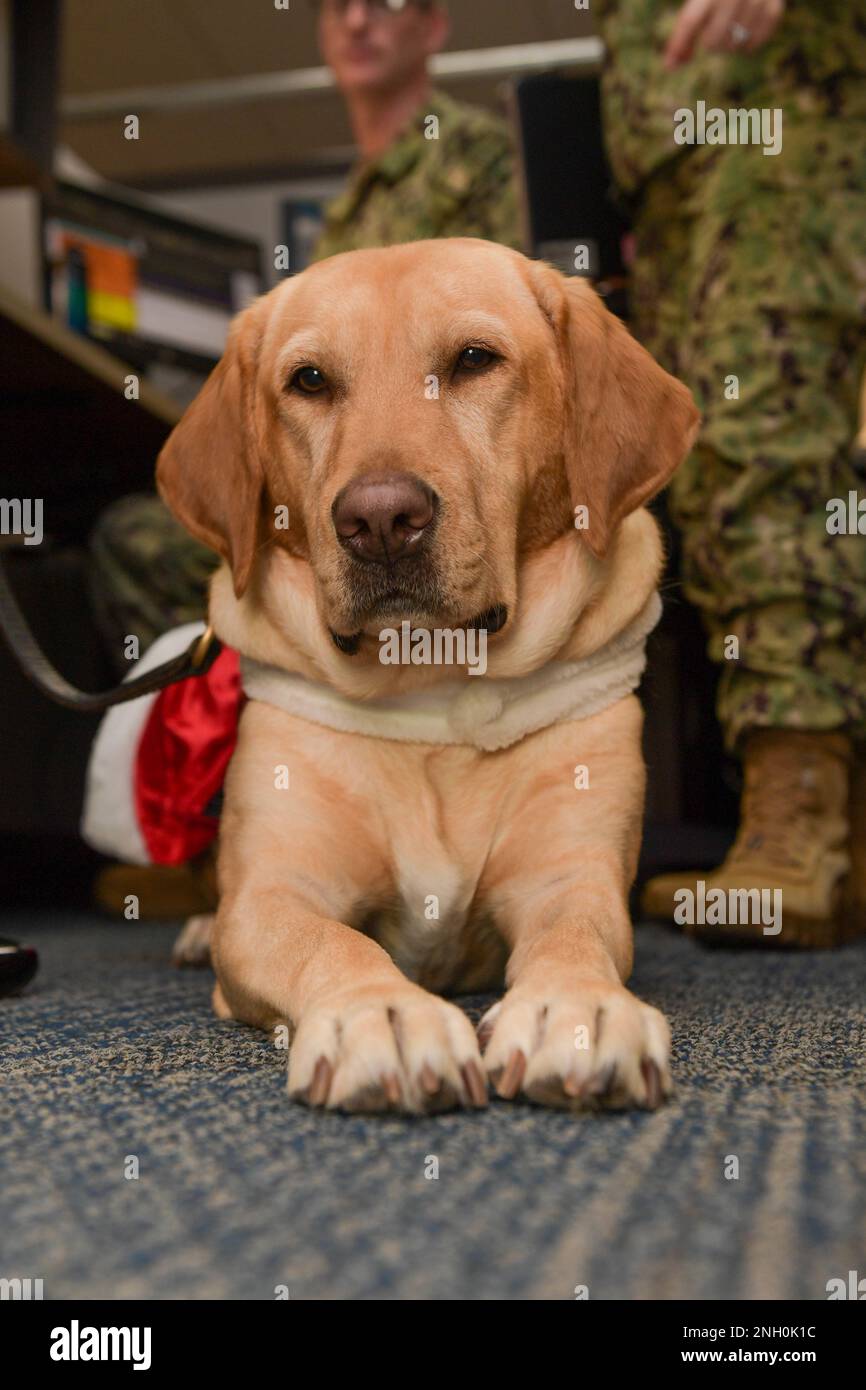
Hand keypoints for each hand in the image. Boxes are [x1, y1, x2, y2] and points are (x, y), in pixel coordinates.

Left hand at [664, 0, 785, 69]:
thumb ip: (688, 24)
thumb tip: (671, 66)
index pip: (690, 20)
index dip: (678, 44)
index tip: (669, 65)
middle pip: (713, 40)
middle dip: (709, 43)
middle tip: (713, 34)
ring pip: (734, 44)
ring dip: (729, 44)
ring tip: (730, 28)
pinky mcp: (775, 5)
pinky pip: (757, 40)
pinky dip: (749, 43)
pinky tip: (745, 34)